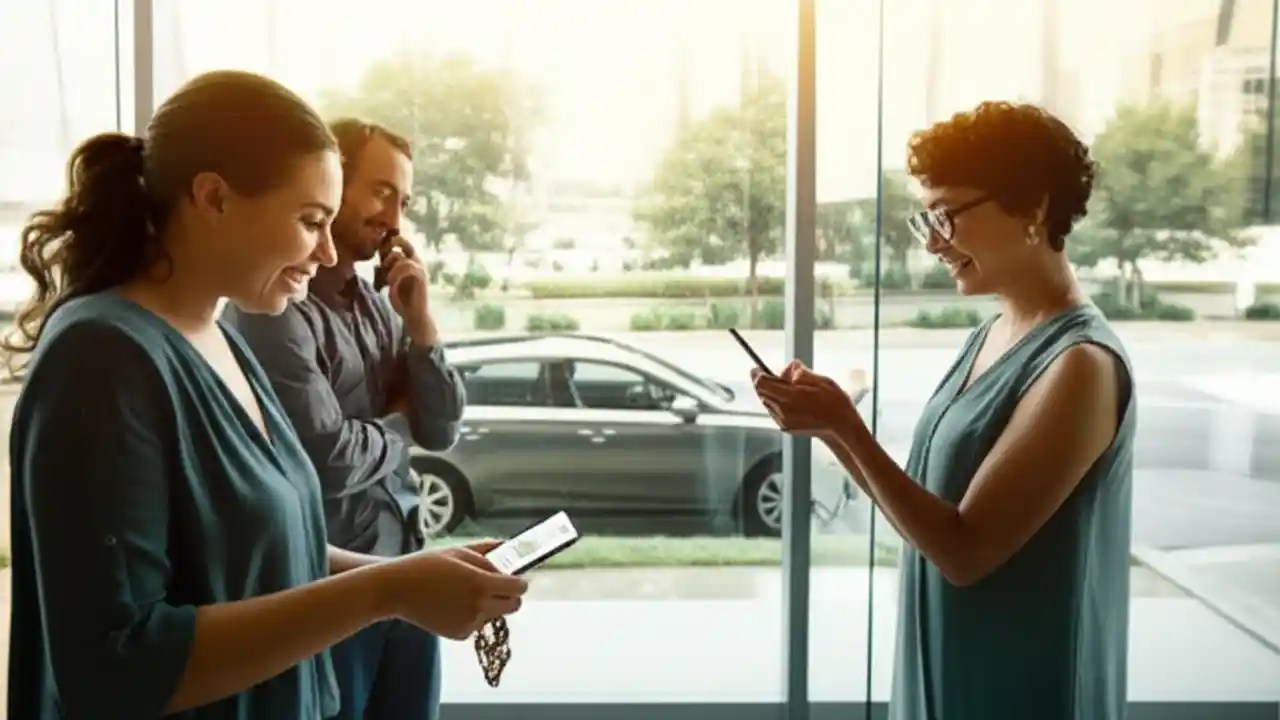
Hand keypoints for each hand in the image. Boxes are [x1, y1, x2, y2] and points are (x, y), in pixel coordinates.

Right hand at [374, 541, 527, 640]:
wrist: (398, 590)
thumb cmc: (427, 566)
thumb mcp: (459, 551)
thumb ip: (487, 551)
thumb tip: (507, 547)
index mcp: (481, 583)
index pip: (519, 588)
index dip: (519, 581)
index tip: (514, 577)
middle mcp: (479, 606)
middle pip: (514, 605)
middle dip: (510, 595)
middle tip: (495, 585)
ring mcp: (470, 623)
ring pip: (495, 614)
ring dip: (489, 605)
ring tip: (463, 592)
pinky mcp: (460, 634)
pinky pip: (477, 624)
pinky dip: (473, 615)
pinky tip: (453, 604)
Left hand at [378, 234, 436, 344]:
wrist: (414, 314)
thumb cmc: (402, 298)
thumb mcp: (391, 279)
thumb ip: (388, 267)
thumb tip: (379, 254)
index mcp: (410, 261)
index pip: (401, 242)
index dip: (389, 242)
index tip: (379, 252)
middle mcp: (417, 262)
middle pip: (404, 242)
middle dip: (391, 246)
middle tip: (383, 259)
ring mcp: (420, 268)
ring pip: (401, 257)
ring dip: (390, 266)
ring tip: (387, 278)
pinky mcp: (421, 277)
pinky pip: (407, 266)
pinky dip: (396, 273)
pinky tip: (391, 282)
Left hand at [752, 360, 857, 436]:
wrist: (841, 428)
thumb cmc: (835, 404)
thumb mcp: (821, 381)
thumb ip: (801, 372)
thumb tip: (790, 366)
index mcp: (790, 397)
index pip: (762, 383)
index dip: (757, 374)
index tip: (757, 368)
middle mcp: (783, 410)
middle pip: (761, 393)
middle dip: (764, 382)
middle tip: (775, 375)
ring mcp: (783, 421)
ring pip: (766, 402)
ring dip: (771, 393)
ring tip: (787, 388)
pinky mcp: (785, 427)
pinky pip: (773, 411)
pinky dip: (776, 403)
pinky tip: (791, 400)